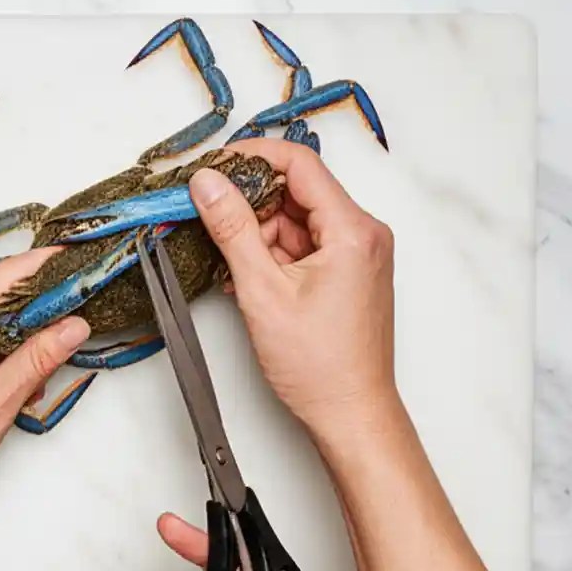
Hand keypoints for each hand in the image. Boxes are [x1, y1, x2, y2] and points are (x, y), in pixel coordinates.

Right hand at [188, 138, 397, 437]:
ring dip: (258, 236)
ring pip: (296, 220)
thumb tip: (208, 183)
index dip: (251, 156)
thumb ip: (232, 229)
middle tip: (209, 217)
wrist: (351, 414)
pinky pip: (304, 246)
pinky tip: (247, 279)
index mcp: (353, 230)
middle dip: (250, 204)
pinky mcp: (348, 273)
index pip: (300, 163)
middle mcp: (363, 235)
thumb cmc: (319, 366)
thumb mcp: (262, 291)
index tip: (213, 166)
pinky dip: (273, 255)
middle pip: (297, 191)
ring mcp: (358, 255)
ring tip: (231, 268)